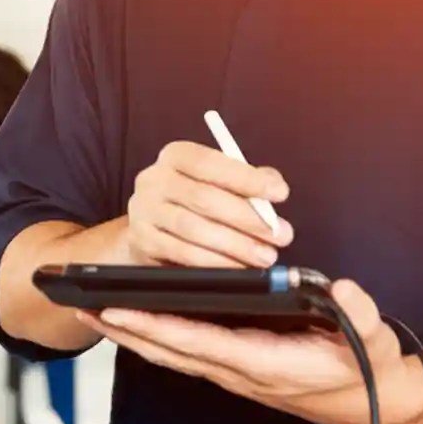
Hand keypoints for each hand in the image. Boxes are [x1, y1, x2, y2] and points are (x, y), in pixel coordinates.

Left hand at [79, 280, 422, 423]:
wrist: (370, 399)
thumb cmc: (365, 365)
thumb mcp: (370, 339)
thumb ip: (358, 313)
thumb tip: (343, 290)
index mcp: (264, 361)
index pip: (199, 342)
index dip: (157, 327)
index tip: (120, 310)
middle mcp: (239, 370)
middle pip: (169, 350)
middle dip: (125, 330)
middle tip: (82, 307)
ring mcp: (232, 370)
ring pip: (170, 353)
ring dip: (130, 334)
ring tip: (92, 310)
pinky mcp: (232, 365)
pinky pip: (183, 351)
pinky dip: (153, 336)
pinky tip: (132, 321)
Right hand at [128, 141, 293, 267]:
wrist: (150, 228)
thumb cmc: (193, 202)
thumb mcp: (218, 183)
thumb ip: (246, 181)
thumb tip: (273, 184)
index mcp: (175, 156)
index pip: (210, 162)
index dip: (246, 178)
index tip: (280, 192)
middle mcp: (153, 179)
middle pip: (203, 198)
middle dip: (248, 219)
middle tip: (280, 235)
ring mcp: (143, 211)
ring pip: (194, 228)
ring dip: (235, 245)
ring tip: (264, 256)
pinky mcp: (142, 241)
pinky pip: (182, 253)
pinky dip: (215, 262)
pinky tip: (237, 267)